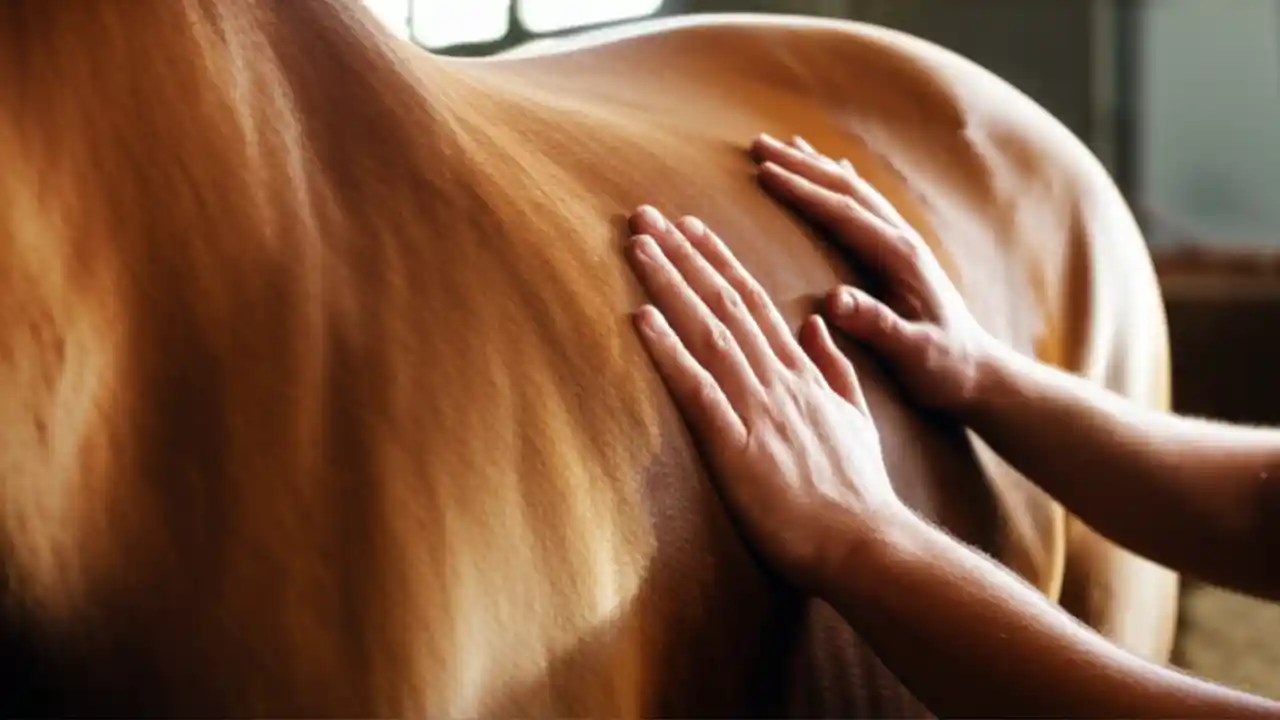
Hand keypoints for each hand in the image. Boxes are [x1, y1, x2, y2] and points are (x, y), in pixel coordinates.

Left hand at [626, 205, 907, 594]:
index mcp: (801, 373)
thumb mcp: (856, 417)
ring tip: (637, 244)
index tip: (690, 225)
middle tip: (645, 213)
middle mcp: (777, 379)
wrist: (866, 542)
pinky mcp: (735, 446)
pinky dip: (668, 350)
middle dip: (683, 254)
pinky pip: (697, 388)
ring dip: (669, 284)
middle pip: (724, 302)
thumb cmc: (858, 490)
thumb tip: (816, 321)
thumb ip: (835, 366)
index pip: (755, 302)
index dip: (718, 260)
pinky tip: (641, 318)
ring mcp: (757, 409)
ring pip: (707, 331)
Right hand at [752, 133, 998, 415]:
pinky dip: (840, 181)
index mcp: (899, 258)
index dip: (802, 190)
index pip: (841, 213)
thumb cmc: (944, 367)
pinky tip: (832, 167)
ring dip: (816, 166)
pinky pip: (863, 205)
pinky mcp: (899, 252)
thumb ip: (877, 325)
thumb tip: (833, 299)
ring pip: (853, 190)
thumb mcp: (913, 353)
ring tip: (782, 145)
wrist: (979, 372)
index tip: (763, 170)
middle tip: (757, 144)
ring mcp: (902, 242)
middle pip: (845, 189)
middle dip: (800, 166)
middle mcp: (901, 240)